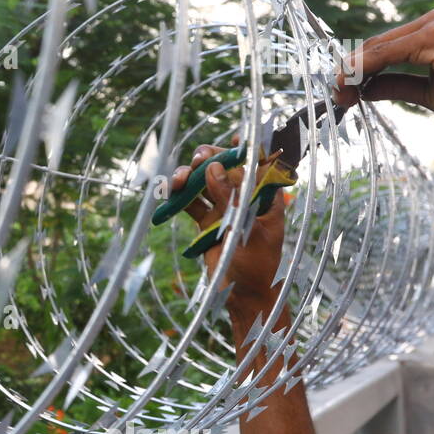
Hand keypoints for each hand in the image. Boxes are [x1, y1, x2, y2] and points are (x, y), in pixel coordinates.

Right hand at [169, 141, 286, 314]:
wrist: (241, 297)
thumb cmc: (255, 266)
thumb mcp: (245, 230)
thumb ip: (230, 199)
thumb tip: (212, 168)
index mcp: (264, 198)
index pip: (259, 164)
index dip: (248, 148)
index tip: (235, 137)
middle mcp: (244, 198)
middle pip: (225, 167)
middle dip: (208, 159)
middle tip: (196, 162)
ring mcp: (224, 208)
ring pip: (203, 182)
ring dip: (189, 177)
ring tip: (176, 183)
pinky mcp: (206, 221)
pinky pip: (191, 202)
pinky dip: (179, 196)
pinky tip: (168, 195)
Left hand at [333, 7, 433, 120]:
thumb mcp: (430, 93)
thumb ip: (397, 87)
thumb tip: (365, 90)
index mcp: (431, 31)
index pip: (382, 49)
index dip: (356, 70)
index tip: (340, 91)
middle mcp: (430, 21)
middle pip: (374, 45)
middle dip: (348, 71)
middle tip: (335, 95)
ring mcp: (431, 25)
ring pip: (377, 48)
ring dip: (351, 71)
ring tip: (338, 92)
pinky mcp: (433, 35)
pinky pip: (387, 52)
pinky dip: (364, 67)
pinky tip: (350, 82)